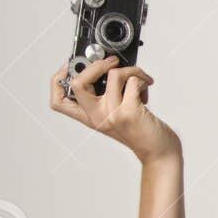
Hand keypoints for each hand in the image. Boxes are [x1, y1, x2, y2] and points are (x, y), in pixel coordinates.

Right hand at [49, 53, 178, 163]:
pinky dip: (142, 79)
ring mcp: (112, 115)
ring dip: (131, 70)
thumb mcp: (116, 116)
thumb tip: (108, 66)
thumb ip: (107, 98)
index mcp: (90, 117)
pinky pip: (132, 81)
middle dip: (95, 64)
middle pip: (77, 83)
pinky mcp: (129, 113)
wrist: (160, 154)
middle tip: (111, 63)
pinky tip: (146, 90)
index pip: (58, 101)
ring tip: (139, 80)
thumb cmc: (142, 133)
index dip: (57, 80)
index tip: (70, 66)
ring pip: (112, 75)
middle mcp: (97, 117)